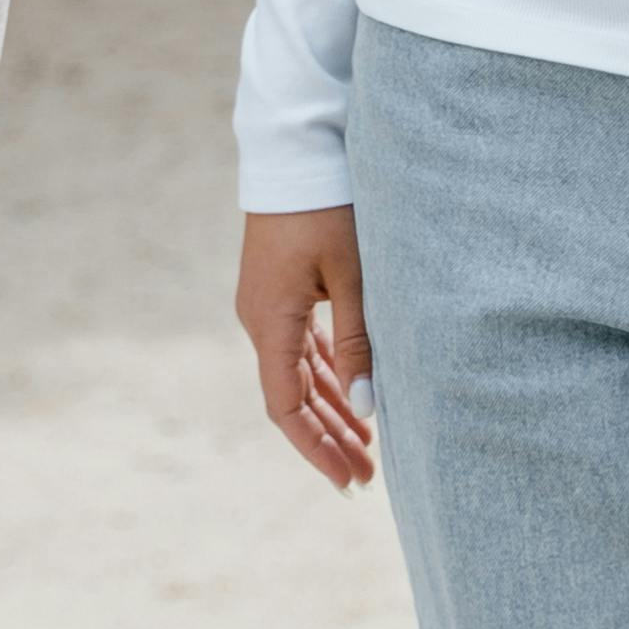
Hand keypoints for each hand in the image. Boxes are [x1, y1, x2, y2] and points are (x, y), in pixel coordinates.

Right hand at [238, 206, 375, 490]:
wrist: (296, 147)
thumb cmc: (328, 207)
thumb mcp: (352, 276)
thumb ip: (359, 343)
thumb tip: (367, 410)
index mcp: (270, 322)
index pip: (286, 407)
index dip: (315, 448)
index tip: (345, 480)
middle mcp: (261, 319)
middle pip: (293, 397)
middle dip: (329, 438)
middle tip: (366, 477)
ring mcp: (269, 304)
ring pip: (299, 373)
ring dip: (331, 408)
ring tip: (366, 445)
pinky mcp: (281, 288)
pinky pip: (302, 346)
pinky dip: (328, 374)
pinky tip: (353, 395)